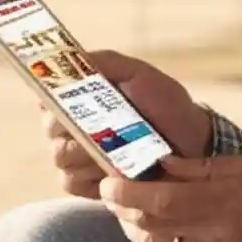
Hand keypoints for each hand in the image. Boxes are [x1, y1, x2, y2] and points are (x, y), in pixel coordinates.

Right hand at [43, 49, 212, 198]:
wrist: (192, 143)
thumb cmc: (166, 105)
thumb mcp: (141, 75)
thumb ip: (108, 62)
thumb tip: (75, 55)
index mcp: (82, 99)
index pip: (48, 98)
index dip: (54, 101)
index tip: (70, 103)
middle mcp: (74, 128)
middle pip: (51, 131)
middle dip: (72, 130)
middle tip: (99, 129)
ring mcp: (80, 159)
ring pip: (60, 159)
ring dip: (85, 155)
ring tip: (115, 151)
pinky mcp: (89, 186)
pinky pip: (72, 184)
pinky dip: (89, 178)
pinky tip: (112, 171)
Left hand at [100, 148, 241, 241]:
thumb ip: (201, 168)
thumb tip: (160, 163)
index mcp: (224, 203)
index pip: (159, 202)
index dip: (125, 194)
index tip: (108, 182)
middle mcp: (218, 236)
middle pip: (152, 227)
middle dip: (125, 209)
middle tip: (115, 191)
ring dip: (143, 227)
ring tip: (139, 207)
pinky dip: (167, 241)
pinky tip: (169, 227)